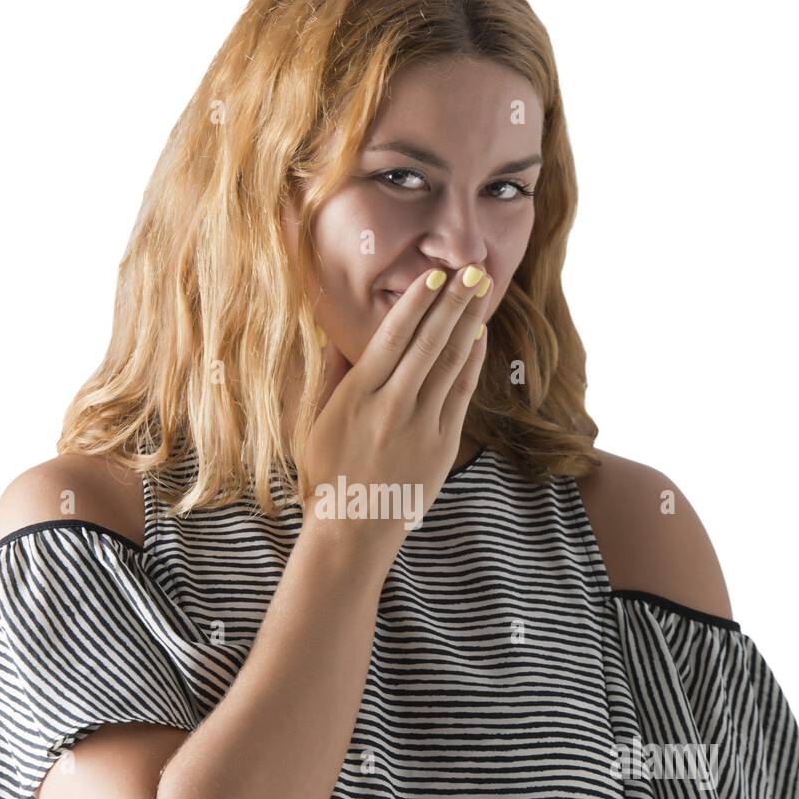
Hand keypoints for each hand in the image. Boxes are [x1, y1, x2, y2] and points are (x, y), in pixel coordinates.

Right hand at [300, 263, 494, 558]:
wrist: (353, 528)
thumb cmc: (329, 473)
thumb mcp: (317, 421)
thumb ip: (332, 376)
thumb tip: (337, 335)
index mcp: (357, 395)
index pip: (392, 338)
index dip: (416, 305)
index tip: (433, 277)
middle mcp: (390, 406)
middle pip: (427, 343)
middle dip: (452, 303)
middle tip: (471, 270)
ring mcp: (420, 426)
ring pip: (448, 364)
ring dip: (467, 324)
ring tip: (481, 292)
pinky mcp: (442, 445)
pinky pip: (460, 394)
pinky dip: (470, 362)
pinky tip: (478, 337)